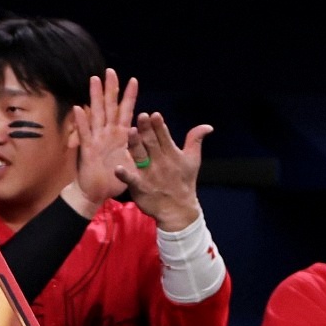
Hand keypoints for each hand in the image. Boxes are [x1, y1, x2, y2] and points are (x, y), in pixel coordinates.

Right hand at [61, 69, 137, 218]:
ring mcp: (96, 140)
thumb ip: (140, 150)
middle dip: (110, 89)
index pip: (126, 111)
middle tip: (110, 71)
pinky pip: (85, 134)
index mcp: (120, 136)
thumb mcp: (134, 163)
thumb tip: (148, 138)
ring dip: (95, 97)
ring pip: (96, 114)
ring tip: (94, 80)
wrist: (97, 194)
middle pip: (109, 107)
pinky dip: (82, 121)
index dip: (129, 96)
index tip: (133, 80)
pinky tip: (79, 108)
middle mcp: (107, 134)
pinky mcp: (87, 151)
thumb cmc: (113, 179)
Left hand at [119, 112, 210, 230]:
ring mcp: (149, 175)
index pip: (164, 136)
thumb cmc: (184, 182)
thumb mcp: (193, 160)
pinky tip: (118, 168)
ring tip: (130, 132)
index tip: (154, 114)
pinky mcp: (140, 187)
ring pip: (140, 156)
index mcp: (171, 154)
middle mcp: (160, 162)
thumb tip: (207, 126)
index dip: (158, 126)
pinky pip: (132, 180)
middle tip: (141, 116)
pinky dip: (125, 175)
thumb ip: (195, 140)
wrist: (178, 210)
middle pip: (151, 143)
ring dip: (135, 144)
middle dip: (146, 129)